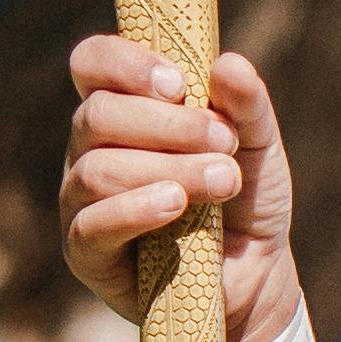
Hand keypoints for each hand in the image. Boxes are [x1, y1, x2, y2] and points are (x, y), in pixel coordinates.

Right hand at [58, 37, 301, 341]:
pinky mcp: (86, 254)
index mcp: (123, 110)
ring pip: (98, 169)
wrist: (256, 277)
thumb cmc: (245, 201)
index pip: (92, 65)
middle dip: (167, 125)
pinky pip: (91, 225)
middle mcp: (91, 150)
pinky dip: (135, 210)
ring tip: (224, 180)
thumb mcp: (258, 146)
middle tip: (225, 141)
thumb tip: (228, 64)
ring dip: (167, 168)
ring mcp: (82, 202)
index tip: (179, 84)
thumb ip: (247, 105)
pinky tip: (175, 204)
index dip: (124, 64)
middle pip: (97, 115)